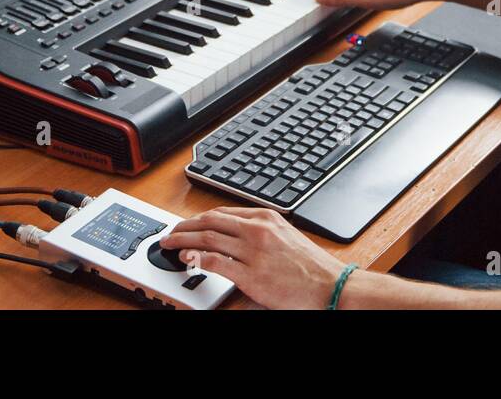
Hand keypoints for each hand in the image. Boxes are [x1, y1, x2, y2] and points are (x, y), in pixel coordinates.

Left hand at [160, 207, 347, 308]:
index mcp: (265, 218)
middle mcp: (258, 230)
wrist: (329, 285)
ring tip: (171, 245)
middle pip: (209, 222)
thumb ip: (259, 232)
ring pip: (207, 239)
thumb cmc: (310, 266)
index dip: (198, 219)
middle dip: (185, 227)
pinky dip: (197, 259)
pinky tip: (188, 260)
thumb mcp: (284, 236)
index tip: (188, 225)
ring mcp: (253, 252)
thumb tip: (232, 236)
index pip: (222, 213)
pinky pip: (216, 262)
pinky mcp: (251, 275)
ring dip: (184, 241)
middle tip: (171, 233)